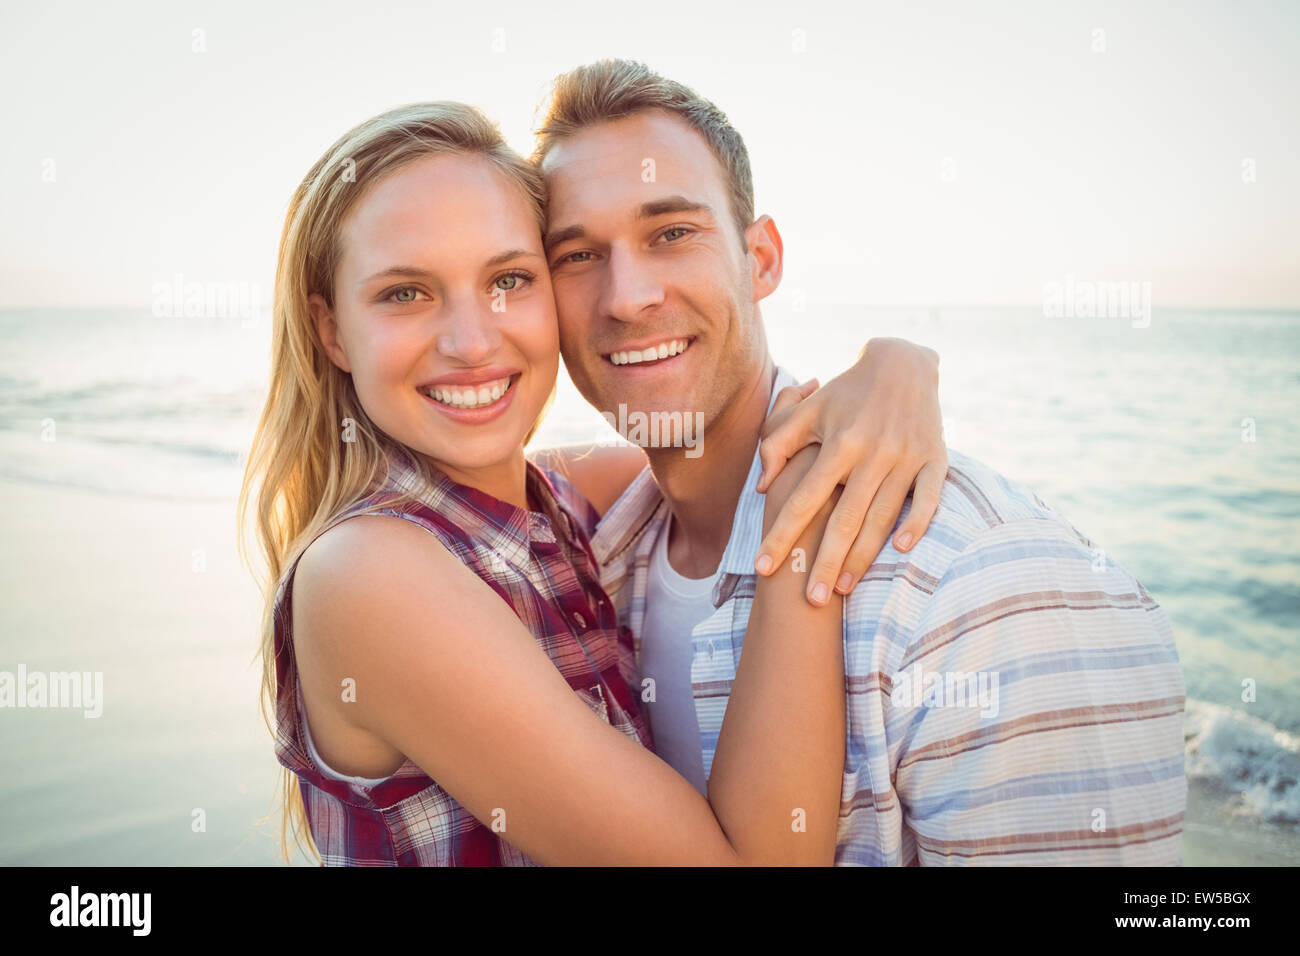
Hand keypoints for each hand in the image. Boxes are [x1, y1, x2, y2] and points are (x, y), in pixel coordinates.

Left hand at [753, 338, 947, 602]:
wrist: (902, 362)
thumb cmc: (845, 393)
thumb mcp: (808, 412)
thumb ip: (777, 444)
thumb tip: (763, 487)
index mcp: (837, 444)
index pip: (802, 500)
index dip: (781, 535)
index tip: (762, 568)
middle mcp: (871, 454)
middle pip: (842, 520)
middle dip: (825, 563)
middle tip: (810, 601)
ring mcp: (906, 457)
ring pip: (881, 517)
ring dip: (863, 556)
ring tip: (843, 589)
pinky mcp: (935, 458)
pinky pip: (928, 498)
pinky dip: (917, 524)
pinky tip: (900, 551)